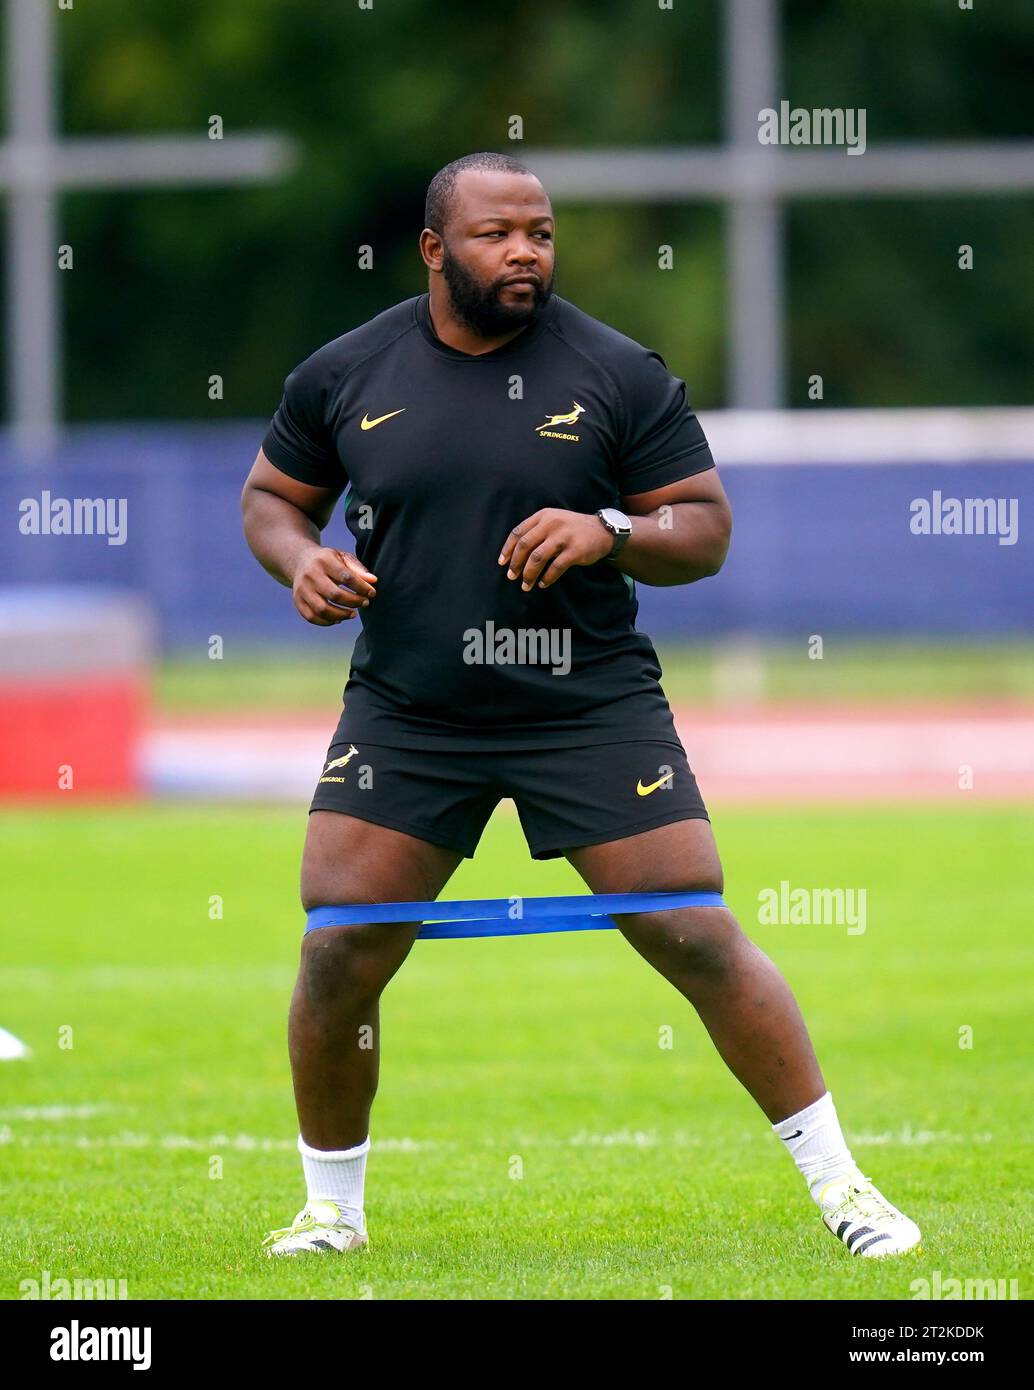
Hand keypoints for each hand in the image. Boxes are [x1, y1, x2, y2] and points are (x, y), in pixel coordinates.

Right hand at [292, 547, 376, 625]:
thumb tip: (373, 581)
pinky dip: (328, 622)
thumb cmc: (328, 561)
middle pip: (334, 595)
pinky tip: (339, 619)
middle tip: (365, 603)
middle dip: (354, 602)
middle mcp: (310, 575)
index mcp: (323, 560)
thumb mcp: (342, 558)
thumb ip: (358, 569)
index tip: (372, 593)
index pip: (346, 576)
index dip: (361, 587)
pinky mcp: (297, 601)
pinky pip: (312, 617)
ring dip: (341, 615)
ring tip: (353, 614)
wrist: (300, 561)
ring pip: (322, 609)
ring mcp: (302, 589)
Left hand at [498, 509, 613, 590]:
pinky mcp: (575, 551)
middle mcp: (552, 524)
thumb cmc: (572, 529)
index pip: (518, 532)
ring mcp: (564, 537)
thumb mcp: (553, 521)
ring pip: (537, 558)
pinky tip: (543, 584)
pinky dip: (546, 578)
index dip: (507, 549)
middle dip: (515, 564)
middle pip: (525, 546)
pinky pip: (555, 568)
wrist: (602, 531)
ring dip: (528, 574)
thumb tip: (513, 554)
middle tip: (511, 577)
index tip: (502, 563)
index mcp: (543, 516)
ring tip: (525, 585)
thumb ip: (535, 531)